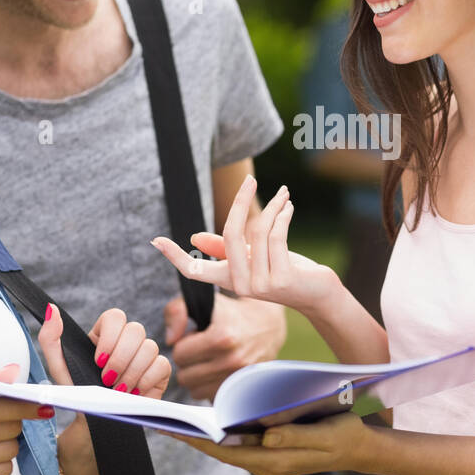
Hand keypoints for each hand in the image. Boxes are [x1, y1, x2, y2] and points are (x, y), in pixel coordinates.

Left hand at [35, 303, 170, 397]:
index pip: (115, 316)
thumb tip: (52, 309)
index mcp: (105, 336)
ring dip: (131, 373)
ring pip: (150, 346)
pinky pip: (162, 364)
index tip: (98, 361)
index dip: (110, 337)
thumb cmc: (78, 395)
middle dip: (121, 358)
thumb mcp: (59, 368)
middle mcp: (128, 341)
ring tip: (118, 392)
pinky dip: (146, 380)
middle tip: (107, 380)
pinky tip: (134, 394)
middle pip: (136, 329)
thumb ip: (50, 338)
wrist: (94, 424)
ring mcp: (146, 355)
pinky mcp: (160, 371)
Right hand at [150, 174, 337, 314]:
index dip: (175, 256)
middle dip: (241, 202)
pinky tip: (289, 206)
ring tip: (284, 195)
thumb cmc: (286, 271)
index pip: (195, 270)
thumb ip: (227, 247)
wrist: (318, 295)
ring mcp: (261, 286)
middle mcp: (241, 286)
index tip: (155, 241)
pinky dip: (283, 216)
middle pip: (231, 235)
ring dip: (274, 207)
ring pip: (259, 231)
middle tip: (250, 179)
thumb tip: (194, 237)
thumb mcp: (254, 257)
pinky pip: (277, 237)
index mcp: (229, 279)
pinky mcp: (282, 280)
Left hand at [164, 291, 285, 400]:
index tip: (195, 337)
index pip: (179, 354)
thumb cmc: (231, 314)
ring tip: (209, 360)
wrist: (267, 327)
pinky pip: (209, 398)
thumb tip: (170, 340)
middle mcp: (232, 360)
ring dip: (197, 377)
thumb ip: (177, 311)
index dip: (183, 344)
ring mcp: (237, 379)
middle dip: (188, 363)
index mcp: (222, 337)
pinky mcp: (242, 391)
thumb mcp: (205, 303)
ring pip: (194, 390)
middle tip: (201, 350)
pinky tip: (217, 371)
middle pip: (184, 376)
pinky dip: (209, 387)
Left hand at [164, 412, 372, 474]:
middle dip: (191, 437)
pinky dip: (222, 433)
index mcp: (273, 461)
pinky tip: (211, 421)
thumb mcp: (323, 435)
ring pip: (228, 447)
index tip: (171, 428)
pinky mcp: (272, 451)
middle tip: (162, 421)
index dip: (196, 440)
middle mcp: (266, 464)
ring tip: (179, 420)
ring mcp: (268, 459)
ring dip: (204, 435)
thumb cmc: (343, 438)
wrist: (359, 448)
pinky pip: (240, 443)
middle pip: (220, 450)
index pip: (225, 450)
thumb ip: (294, 436)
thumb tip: (265, 435)